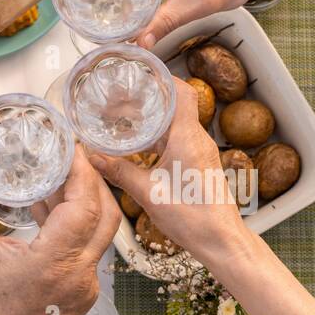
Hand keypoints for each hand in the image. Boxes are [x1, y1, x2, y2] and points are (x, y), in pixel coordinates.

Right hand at [0, 147, 119, 314]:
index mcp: (58, 260)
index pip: (86, 202)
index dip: (82, 170)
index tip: (71, 148)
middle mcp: (82, 271)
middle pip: (106, 214)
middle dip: (92, 182)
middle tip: (71, 159)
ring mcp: (86, 285)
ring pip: (100, 233)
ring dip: (83, 205)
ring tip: (54, 182)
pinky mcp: (82, 294)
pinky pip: (88, 251)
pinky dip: (75, 228)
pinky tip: (48, 218)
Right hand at [88, 78, 248, 267]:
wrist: (220, 240)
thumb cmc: (193, 217)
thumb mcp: (148, 193)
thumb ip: (119, 172)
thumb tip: (93, 157)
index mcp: (187, 137)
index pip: (180, 91)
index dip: (161, 77)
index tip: (139, 74)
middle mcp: (198, 139)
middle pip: (175, 104)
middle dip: (149, 98)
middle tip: (121, 99)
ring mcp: (201, 152)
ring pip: (176, 123)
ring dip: (153, 119)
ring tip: (126, 120)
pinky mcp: (200, 165)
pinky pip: (179, 140)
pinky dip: (159, 137)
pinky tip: (141, 147)